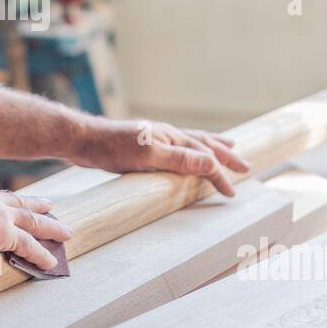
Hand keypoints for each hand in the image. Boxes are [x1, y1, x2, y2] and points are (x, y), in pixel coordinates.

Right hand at [0, 176, 71, 270]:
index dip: (3, 200)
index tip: (10, 201)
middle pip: (19, 202)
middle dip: (36, 205)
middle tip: (50, 205)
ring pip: (33, 221)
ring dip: (51, 227)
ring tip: (65, 232)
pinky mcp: (4, 234)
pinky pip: (29, 245)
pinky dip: (41, 253)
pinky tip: (52, 262)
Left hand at [75, 119, 250, 196]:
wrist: (82, 140)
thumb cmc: (112, 148)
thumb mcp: (148, 156)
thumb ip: (180, 159)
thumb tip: (211, 162)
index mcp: (171, 137)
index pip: (203, 158)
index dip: (219, 175)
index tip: (232, 193)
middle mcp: (167, 134)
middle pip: (203, 144)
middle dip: (225, 155)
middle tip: (244, 165)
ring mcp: (156, 139)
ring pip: (191, 142)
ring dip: (211, 147)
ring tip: (226, 147)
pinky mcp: (144, 146)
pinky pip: (177, 148)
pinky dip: (189, 152)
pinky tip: (185, 155)